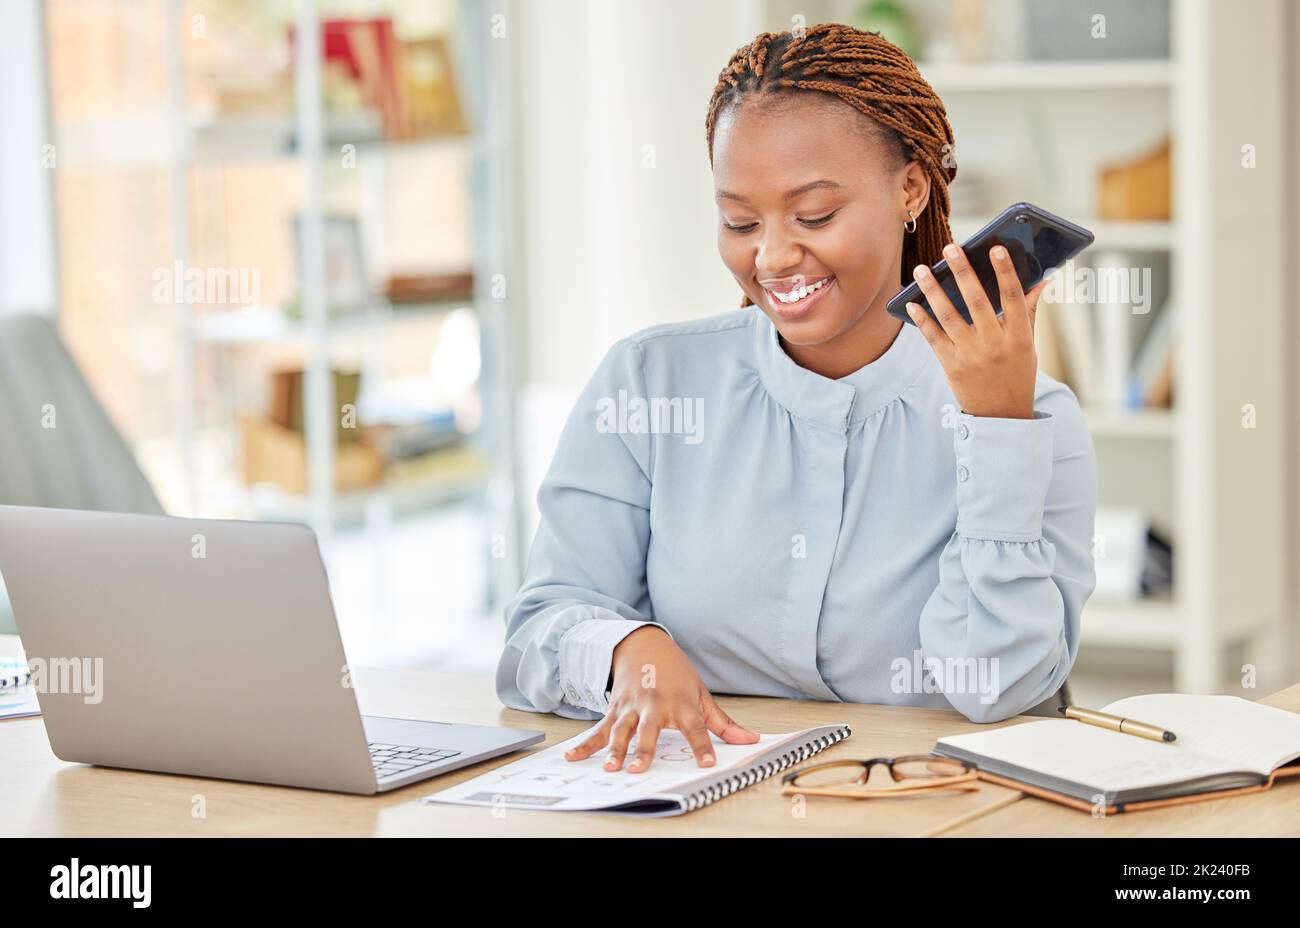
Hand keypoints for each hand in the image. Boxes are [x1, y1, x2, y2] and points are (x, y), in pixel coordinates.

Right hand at [563, 625, 759, 772]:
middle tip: (639, 768)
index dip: (702, 746)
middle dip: (644, 749)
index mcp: (681, 703)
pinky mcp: (615, 708)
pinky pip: (600, 729)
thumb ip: (722, 722)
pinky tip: (573, 756)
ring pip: (622, 730)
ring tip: (611, 767)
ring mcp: (632, 707)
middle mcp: (655, 705)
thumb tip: (750, 739)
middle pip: (649, 730)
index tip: (707, 764)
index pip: (695, 728)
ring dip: (615, 749)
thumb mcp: (701, 694)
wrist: (644, 645)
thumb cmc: (676, 673)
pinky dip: (586, 743)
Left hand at [905, 243, 1047, 419]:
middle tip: (949, 249)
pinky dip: (922, 320)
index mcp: (1018, 336)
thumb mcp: (1029, 345)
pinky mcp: (951, 366)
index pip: (1013, 297)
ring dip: (933, 291)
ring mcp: (971, 356)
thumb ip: (1030, 312)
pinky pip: (933, 338)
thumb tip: (1042, 281)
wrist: (1002, 415)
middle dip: (962, 273)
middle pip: (977, 302)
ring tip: (922, 269)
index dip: (1005, 271)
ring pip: (949, 316)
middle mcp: (995, 344)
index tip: (995, 248)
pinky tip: (912, 302)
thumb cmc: (1016, 373)